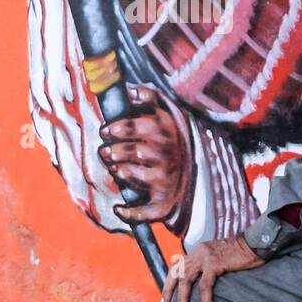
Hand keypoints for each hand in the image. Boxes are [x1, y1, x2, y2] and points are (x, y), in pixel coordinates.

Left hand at [99, 85, 192, 228]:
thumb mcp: (168, 117)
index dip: (118, 128)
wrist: (196, 177)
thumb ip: (150, 99)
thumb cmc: (172, 144)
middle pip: (132, 151)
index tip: (106, 131)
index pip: (139, 125)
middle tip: (106, 151)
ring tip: (112, 166)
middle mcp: (168, 155)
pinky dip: (128, 212)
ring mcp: (165, 178)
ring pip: (132, 174)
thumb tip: (130, 90)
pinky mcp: (163, 202)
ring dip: (117, 171)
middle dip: (113, 151)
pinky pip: (142, 211)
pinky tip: (119, 209)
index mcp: (168, 131)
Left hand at [161, 234, 262, 301]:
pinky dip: (205, 300)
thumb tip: (202, 283)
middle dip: (169, 290)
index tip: (165, 296)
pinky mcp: (214, 263)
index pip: (177, 266)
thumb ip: (209, 266)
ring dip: (183, 299)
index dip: (169, 281)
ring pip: (186, 280)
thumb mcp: (219, 257)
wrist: (255, 243)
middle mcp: (198, 252)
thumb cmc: (241, 254)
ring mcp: (205, 257)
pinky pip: (205, 286)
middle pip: (176, 272)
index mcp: (198, 251)